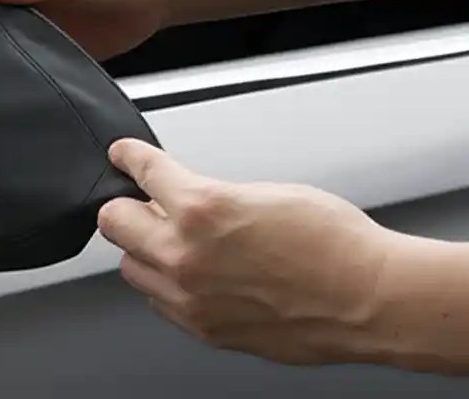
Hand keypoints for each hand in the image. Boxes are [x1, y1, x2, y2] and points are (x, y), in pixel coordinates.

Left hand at [97, 139, 400, 365]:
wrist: (370, 299)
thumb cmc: (334, 243)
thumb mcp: (265, 193)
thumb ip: (211, 196)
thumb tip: (185, 197)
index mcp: (202, 208)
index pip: (142, 171)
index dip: (129, 157)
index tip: (122, 155)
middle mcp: (185, 253)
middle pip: (114, 222)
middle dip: (126, 207)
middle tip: (144, 204)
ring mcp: (190, 296)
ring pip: (131, 265)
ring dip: (145, 250)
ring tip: (175, 243)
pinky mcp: (203, 327)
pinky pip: (159, 301)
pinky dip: (167, 285)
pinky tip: (193, 275)